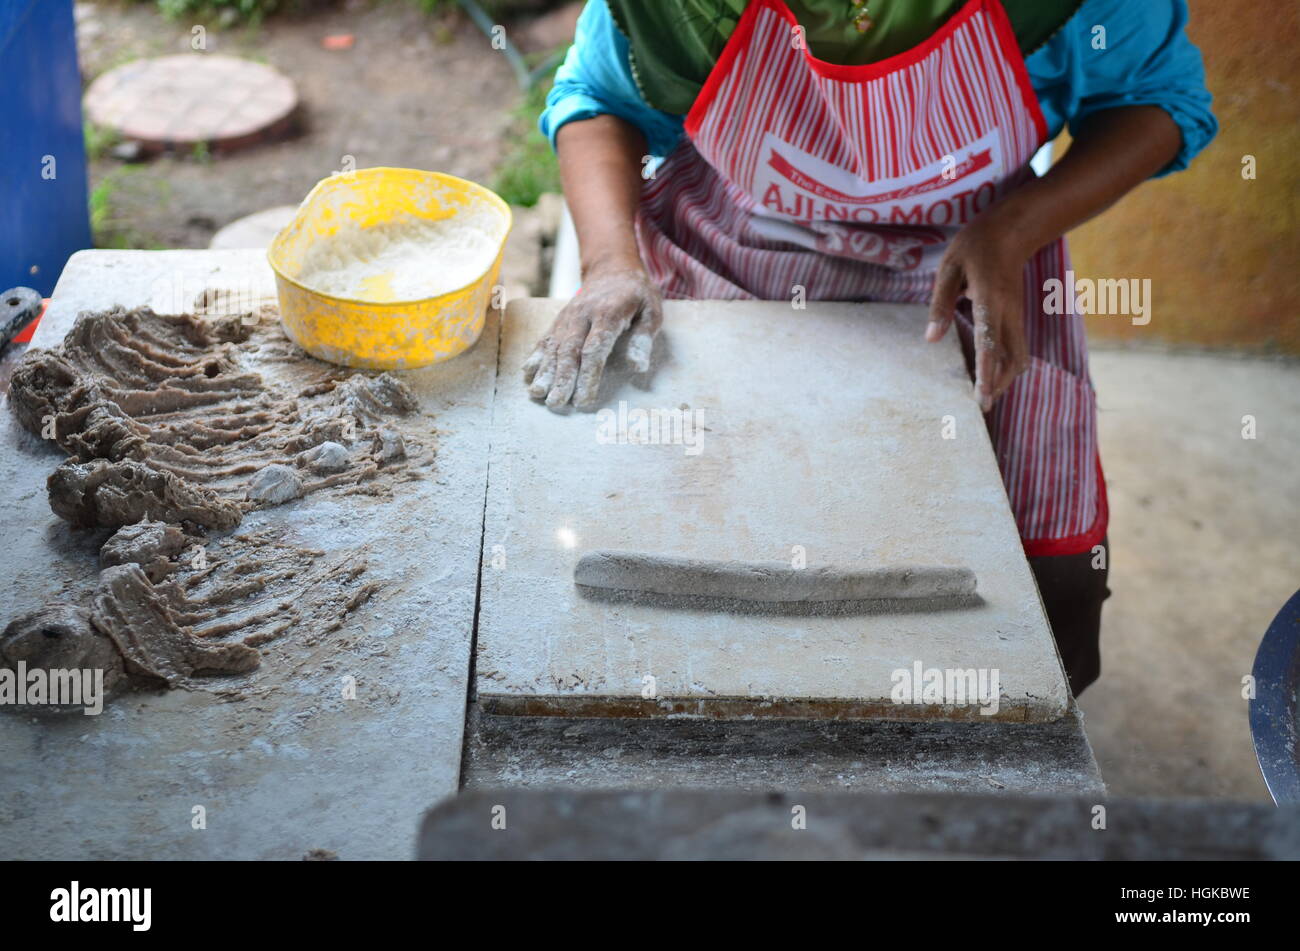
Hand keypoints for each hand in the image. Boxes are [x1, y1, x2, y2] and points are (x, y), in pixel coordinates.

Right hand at [522, 263, 661, 410]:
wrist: (612, 267)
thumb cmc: (636, 295)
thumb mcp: (651, 311)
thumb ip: (644, 338)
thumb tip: (637, 367)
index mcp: (607, 313)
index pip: (594, 349)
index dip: (588, 376)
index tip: (584, 400)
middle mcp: (582, 315)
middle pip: (569, 350)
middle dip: (561, 379)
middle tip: (556, 404)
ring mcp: (567, 317)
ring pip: (554, 346)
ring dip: (544, 372)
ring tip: (537, 394)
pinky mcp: (559, 320)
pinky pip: (545, 338)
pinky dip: (535, 357)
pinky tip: (527, 374)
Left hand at [925, 217, 1030, 412]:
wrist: (1012, 231)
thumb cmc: (974, 247)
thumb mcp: (949, 268)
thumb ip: (940, 304)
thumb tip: (931, 339)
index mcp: (989, 299)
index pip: (989, 341)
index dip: (986, 370)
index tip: (982, 395)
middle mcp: (1008, 311)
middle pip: (1011, 357)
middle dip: (998, 384)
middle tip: (982, 406)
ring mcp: (1016, 315)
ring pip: (1019, 355)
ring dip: (1005, 378)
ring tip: (986, 396)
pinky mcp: (1017, 316)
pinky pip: (1017, 347)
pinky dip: (1007, 365)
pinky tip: (992, 376)